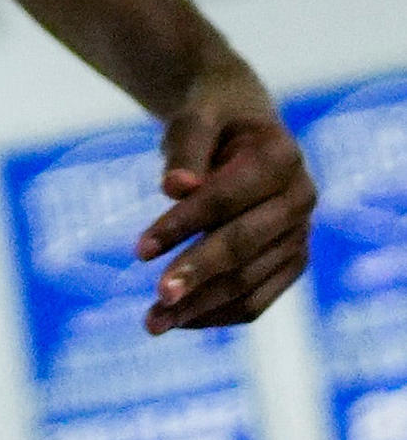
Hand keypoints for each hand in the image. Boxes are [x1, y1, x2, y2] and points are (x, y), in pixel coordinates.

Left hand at [137, 70, 315, 328]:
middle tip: (156, 299)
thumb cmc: (211, 117)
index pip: (226, 199)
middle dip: (197, 274)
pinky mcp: (292, 262)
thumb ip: (187, 147)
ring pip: (250, 282)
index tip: (138, 250)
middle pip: (243, 247)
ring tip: (154, 323)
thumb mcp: (196, 115)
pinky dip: (219, 313)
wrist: (240, 122)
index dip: (182, 224)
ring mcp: (301, 235)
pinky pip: (258, 299)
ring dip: (202, 307)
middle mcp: (302, 198)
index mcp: (282, 156)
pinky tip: (181, 321)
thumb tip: (175, 188)